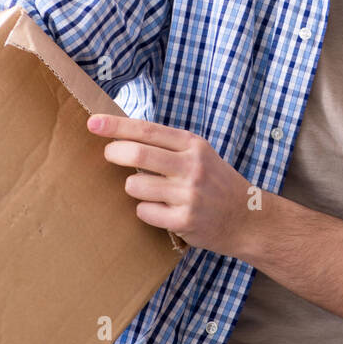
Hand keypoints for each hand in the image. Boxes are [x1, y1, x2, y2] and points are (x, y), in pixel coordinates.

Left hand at [88, 113, 256, 258]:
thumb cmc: (217, 183)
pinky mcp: (184, 221)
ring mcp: (189, 195)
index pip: (147, 130)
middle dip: (115, 152)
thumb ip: (168, 146)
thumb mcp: (200, 154)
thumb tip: (123, 136)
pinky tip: (161, 211)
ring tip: (149, 190)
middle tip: (109, 154)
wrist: (248, 219)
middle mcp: (192, 167)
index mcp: (194, 145)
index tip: (93, 122)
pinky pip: (144, 212)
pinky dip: (146, 211)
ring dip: (133, 187)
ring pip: (136, 185)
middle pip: (138, 153)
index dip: (117, 126)